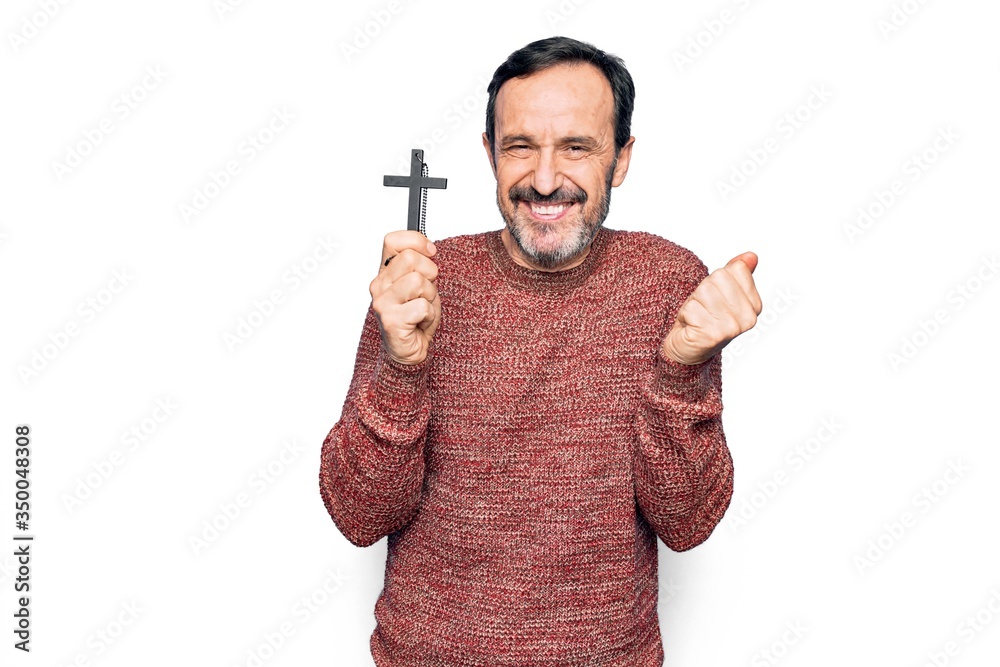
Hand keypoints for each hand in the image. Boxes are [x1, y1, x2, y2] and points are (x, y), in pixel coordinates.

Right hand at [369, 231, 439, 364]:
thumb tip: (429, 247)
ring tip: (423, 308)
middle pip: (411, 258)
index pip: (393, 241)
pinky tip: (421, 322)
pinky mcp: (391, 320)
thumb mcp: (421, 284)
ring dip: (430, 297)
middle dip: (430, 274)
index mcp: (385, 272)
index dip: (416, 241)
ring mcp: (383, 302)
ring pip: (418, 281)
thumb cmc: (416, 317)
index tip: (430, 252)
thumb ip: (420, 264)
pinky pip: (422, 306)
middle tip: (426, 292)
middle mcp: (379, 285)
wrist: (409, 351)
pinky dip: (429, 316)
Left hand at [661, 252, 761, 365]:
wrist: (687, 348)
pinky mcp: (713, 335)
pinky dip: (685, 316)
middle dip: (703, 291)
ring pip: (704, 291)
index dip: (715, 281)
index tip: (714, 299)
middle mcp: (748, 318)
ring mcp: (732, 328)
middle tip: (703, 310)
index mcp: (755, 305)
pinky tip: (692, 328)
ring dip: (693, 303)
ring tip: (697, 318)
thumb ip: (736, 273)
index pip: (732, 270)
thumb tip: (751, 256)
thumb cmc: (703, 317)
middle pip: (717, 278)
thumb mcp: (720, 291)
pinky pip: (691, 308)